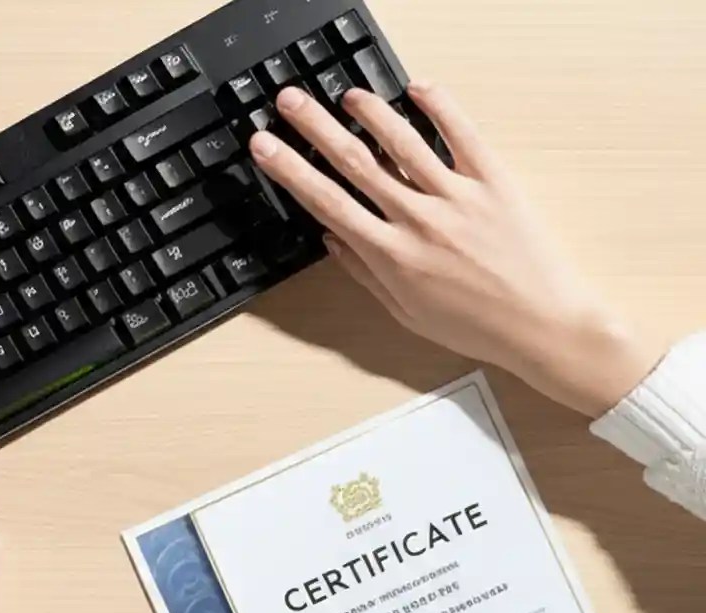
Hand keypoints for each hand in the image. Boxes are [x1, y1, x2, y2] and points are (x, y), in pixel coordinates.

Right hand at [249, 82, 662, 417]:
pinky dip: (439, 107)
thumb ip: (364, 273)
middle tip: (288, 102)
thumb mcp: (406, 312)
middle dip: (314, 127)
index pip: (326, 202)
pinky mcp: (495, 183)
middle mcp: (418, 220)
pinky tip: (417, 89)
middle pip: (354, 162)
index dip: (289, 170)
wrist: (544, 325)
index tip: (264, 146)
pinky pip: (462, 135)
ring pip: (403, 141)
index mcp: (391, 255)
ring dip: (369, 112)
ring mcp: (458, 197)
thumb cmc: (476, 327)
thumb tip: (331, 239)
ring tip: (346, 95)